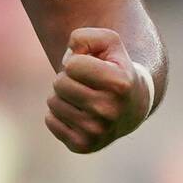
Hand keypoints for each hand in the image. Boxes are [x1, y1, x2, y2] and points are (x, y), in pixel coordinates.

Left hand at [45, 28, 149, 153]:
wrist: (132, 106)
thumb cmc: (115, 67)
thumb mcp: (109, 42)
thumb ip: (85, 37)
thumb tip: (68, 56)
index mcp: (120, 84)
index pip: (72, 65)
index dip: (77, 62)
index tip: (93, 68)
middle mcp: (110, 111)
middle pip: (60, 83)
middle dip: (68, 78)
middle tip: (85, 84)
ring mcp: (97, 132)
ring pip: (53, 102)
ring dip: (63, 96)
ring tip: (83, 98)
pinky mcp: (83, 146)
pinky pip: (50, 121)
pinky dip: (59, 114)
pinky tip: (79, 114)